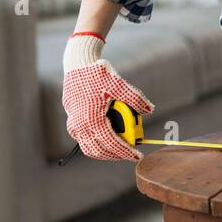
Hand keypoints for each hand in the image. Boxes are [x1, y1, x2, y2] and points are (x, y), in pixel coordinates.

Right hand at [62, 32, 154, 160]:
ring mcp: (74, 125)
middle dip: (116, 155)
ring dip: (105, 152)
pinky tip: (107, 139)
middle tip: (130, 154)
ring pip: (89, 149)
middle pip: (99, 151)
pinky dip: (96, 144)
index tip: (138, 156)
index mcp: (92, 119)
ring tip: (120, 149)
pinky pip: (83, 141)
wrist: (77, 65)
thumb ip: (135, 97)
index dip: (126, 152)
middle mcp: (80, 125)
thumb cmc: (97, 73)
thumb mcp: (118, 83)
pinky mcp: (72, 122)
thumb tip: (149, 109)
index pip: (111, 143)